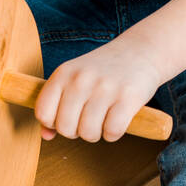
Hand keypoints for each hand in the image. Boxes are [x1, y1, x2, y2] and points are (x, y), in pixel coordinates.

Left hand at [34, 39, 162, 142]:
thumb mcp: (74, 79)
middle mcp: (81, 79)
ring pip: (88, 133)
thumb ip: (56, 105)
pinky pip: (112, 132)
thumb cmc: (104, 70)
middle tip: (88, 120)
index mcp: (64, 73)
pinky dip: (114, 133)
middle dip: (76, 132)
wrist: (142, 50)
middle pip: (65, 128)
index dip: (54, 123)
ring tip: (103, 119)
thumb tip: (46, 135)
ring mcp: (105, 88)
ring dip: (96, 133)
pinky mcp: (128, 98)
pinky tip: (117, 120)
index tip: (68, 117)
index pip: (43, 113)